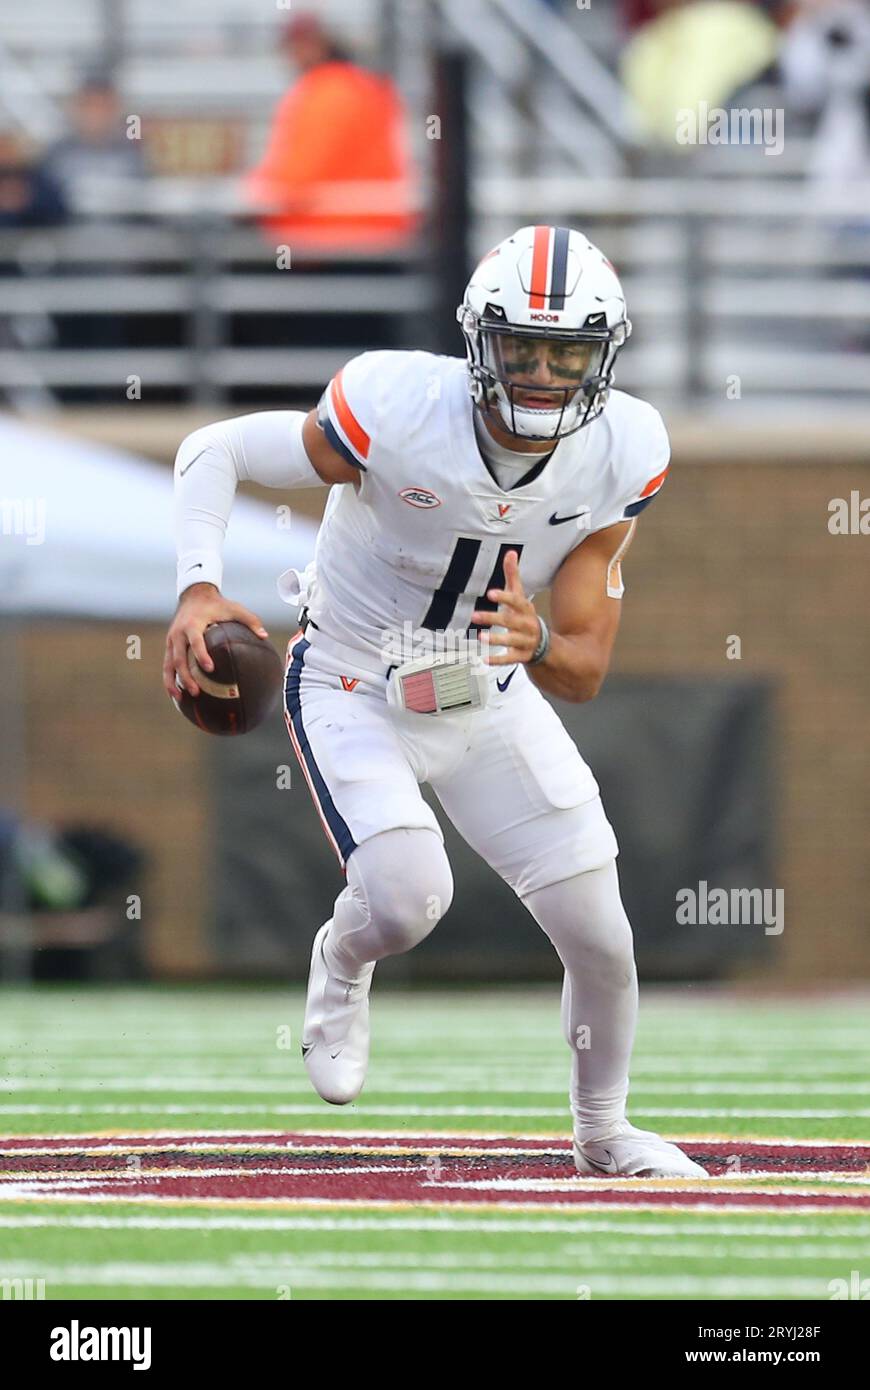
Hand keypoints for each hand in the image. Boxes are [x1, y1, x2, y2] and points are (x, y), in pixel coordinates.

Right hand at [163, 582, 268, 699]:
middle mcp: (178, 633)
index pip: (195, 642)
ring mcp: (171, 640)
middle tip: (197, 691)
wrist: (194, 595)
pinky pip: (167, 665)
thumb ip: (250, 620)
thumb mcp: (234, 608)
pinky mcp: (169, 645)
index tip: (210, 669)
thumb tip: (264, 636)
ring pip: (169, 665)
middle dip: (186, 676)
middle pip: (178, 658)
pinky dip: (170, 679)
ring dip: (173, 682)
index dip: (201, 655)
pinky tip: (177, 694)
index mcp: (193, 624)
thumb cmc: (217, 604)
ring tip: (182, 698)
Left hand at [470, 549, 541, 665]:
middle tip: (475, 615)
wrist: (545, 643)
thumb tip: (510, 552)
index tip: (490, 593)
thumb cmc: (525, 615)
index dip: (504, 597)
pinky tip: (484, 659)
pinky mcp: (522, 656)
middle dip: (493, 618)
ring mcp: (525, 641)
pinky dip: (498, 660)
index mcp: (526, 609)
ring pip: (511, 641)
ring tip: (480, 637)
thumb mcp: (521, 595)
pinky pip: (510, 659)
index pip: (516, 601)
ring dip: (496, 640)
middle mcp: (527, 625)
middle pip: (511, 621)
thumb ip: (513, 575)